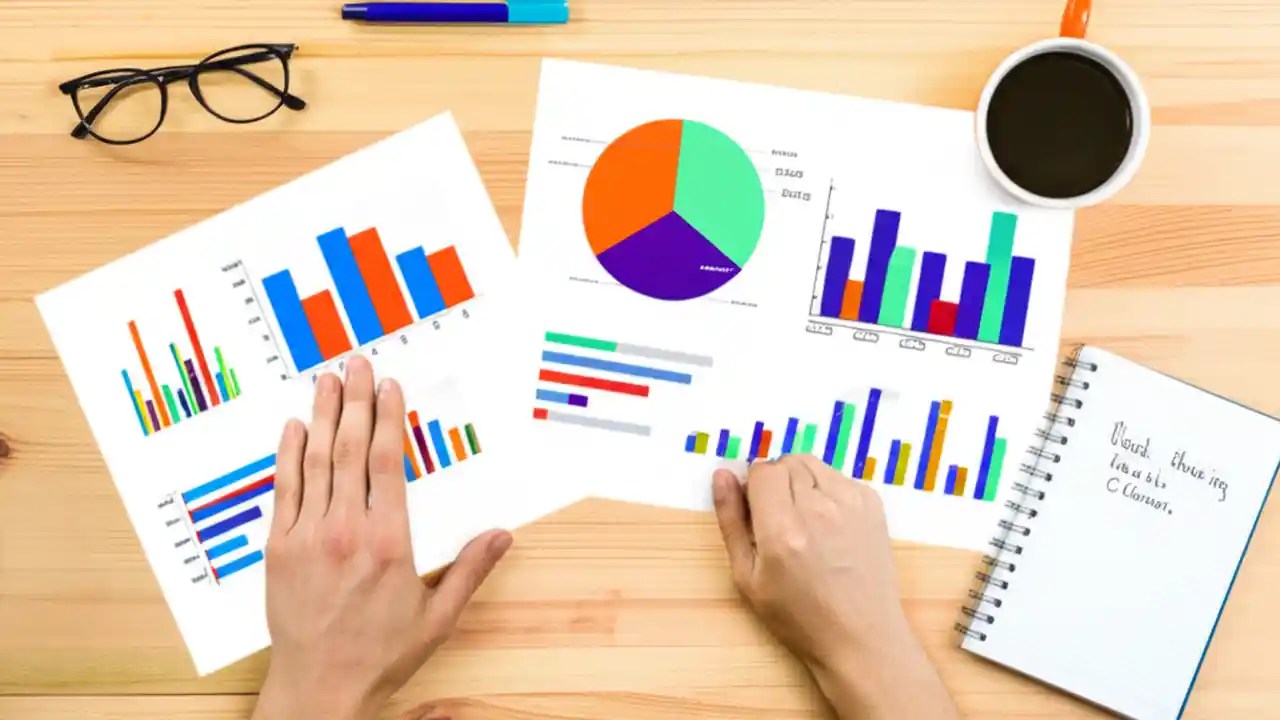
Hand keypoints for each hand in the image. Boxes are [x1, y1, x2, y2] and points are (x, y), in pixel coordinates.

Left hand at [252, 357, 511, 719]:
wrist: (319, 690)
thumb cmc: (380, 656)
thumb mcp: (438, 617)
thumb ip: (470, 569)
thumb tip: (502, 535)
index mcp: (389, 542)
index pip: (387, 463)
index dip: (386, 418)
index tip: (388, 387)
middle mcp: (346, 530)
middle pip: (350, 449)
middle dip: (354, 401)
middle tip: (355, 364)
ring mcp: (308, 537)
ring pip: (316, 462)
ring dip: (321, 417)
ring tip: (325, 381)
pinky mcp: (279, 550)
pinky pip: (284, 490)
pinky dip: (289, 455)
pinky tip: (294, 428)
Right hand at [712, 456, 958, 719]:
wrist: (860, 637)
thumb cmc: (798, 615)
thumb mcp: (747, 577)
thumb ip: (732, 521)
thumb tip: (722, 475)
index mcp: (782, 529)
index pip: (761, 470)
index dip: (754, 485)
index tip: (758, 510)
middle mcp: (818, 508)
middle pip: (786, 462)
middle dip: (776, 482)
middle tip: (780, 520)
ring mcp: (850, 503)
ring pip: (812, 464)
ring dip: (801, 481)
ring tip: (804, 520)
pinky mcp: (872, 504)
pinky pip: (838, 476)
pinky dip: (828, 490)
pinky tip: (829, 525)